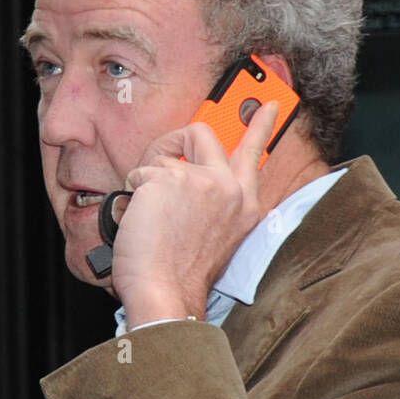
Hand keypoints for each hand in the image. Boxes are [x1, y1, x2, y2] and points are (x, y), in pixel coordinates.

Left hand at [110, 98, 279, 328]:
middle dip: (174, 142)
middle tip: (161, 165)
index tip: (268, 104)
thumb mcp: (214, 237)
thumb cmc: (180, 276)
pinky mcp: (171, 178)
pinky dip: (130, 195)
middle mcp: (231, 190)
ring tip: (147, 211)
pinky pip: (139, 171)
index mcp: (244, 206)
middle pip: (202, 133)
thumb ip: (211, 203)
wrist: (165, 294)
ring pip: (165, 151)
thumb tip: (184, 176)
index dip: (262, 125)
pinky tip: (139, 220)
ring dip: (147, 175)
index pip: (255, 154)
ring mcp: (203, 181)